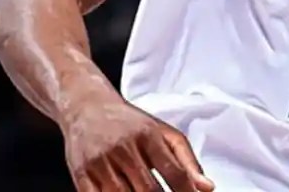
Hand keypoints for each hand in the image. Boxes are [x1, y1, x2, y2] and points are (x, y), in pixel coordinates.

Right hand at [61, 83, 213, 191]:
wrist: (86, 106)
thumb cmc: (130, 123)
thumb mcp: (163, 133)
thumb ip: (187, 161)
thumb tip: (207, 188)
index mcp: (149, 135)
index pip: (175, 173)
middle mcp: (124, 147)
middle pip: (150, 190)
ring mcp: (100, 161)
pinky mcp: (81, 174)